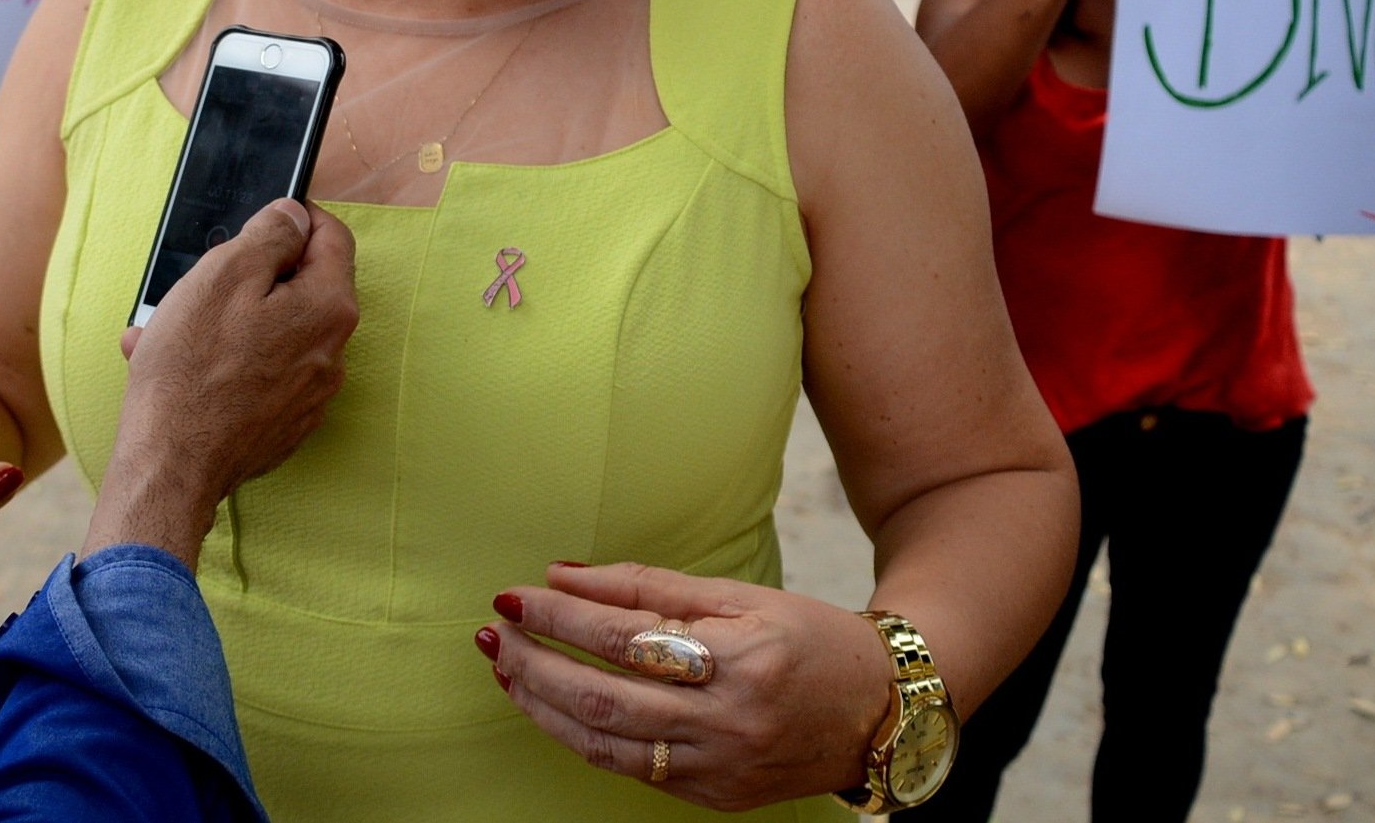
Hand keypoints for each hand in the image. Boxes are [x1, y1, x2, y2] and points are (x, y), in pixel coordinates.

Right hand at [86, 201, 357, 563]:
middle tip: (204, 281)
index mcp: (329, 307)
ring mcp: (311, 393)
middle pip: (303, 286)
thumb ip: (270, 235)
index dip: (297, 219)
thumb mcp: (224, 275)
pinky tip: (179, 366)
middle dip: (253, 276)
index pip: (333, 237)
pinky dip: (226, 361)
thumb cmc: (192, 371)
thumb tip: (294, 216)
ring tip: (173, 329)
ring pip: (274, 331)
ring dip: (229, 321)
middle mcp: (333, 351)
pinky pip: (261, 372)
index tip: (265, 218)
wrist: (172, 467)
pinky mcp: (285, 422)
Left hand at [482, 562, 891, 809]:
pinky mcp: (713, 799)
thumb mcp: (740, 595)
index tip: (516, 594)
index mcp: (739, 656)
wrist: (878, 710)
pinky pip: (631, 771)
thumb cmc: (808, 638)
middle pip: (603, 696)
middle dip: (537, 663)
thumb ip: (649, 586)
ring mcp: (717, 769)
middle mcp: (726, 720)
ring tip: (508, 671)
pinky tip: (553, 709)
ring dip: (544, 708)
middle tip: (495, 634)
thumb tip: (566, 576)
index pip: (625, 636)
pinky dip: (582, 738)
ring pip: (605, 744)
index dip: (561, 616)